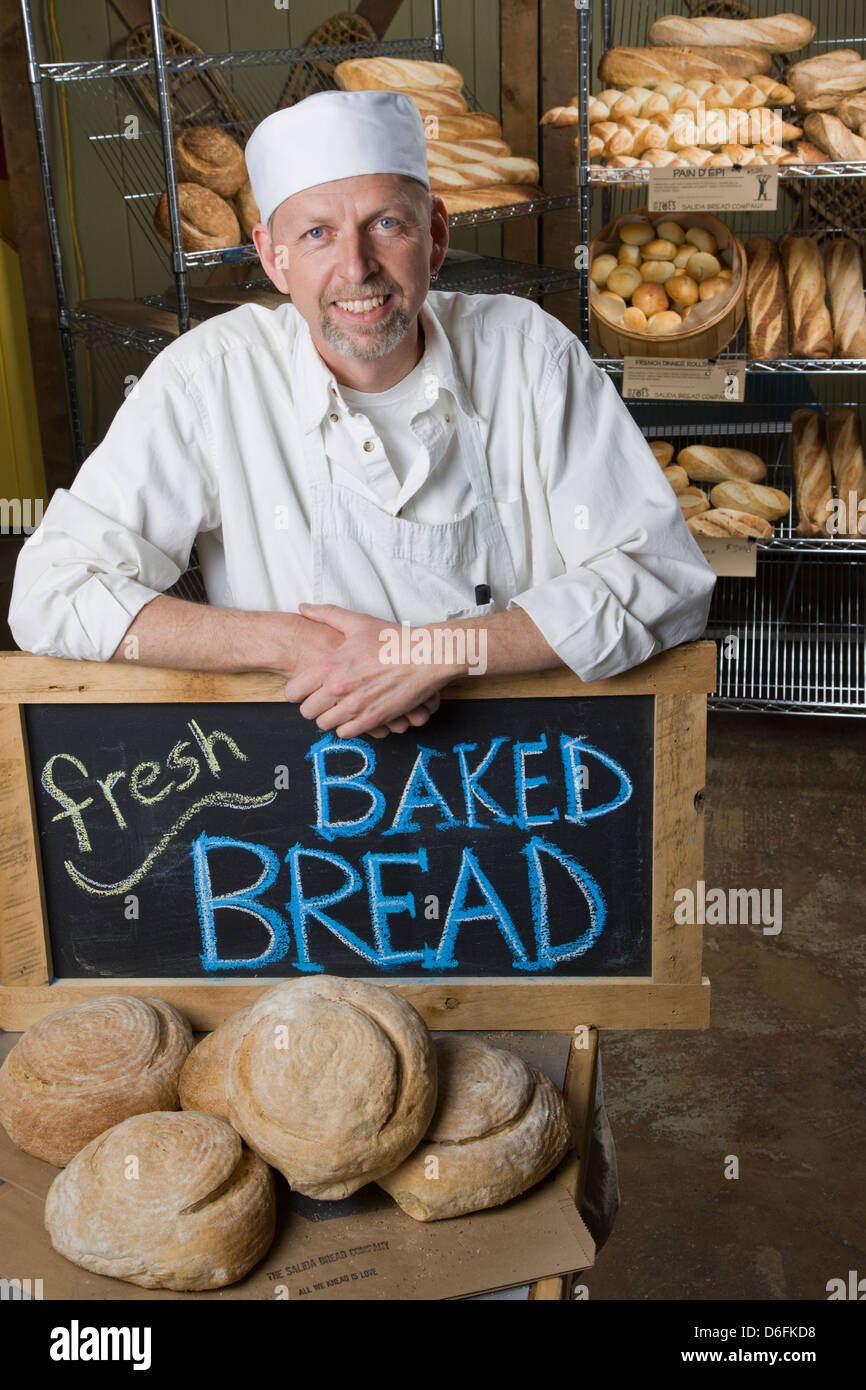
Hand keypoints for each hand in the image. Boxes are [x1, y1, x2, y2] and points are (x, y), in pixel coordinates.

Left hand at [283, 604, 459, 737]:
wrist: (425, 657)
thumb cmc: (392, 639)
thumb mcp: (358, 622)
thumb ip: (327, 614)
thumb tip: (304, 607)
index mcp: (330, 665)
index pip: (293, 691)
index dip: (298, 690)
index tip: (306, 688)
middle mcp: (338, 688)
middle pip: (307, 712)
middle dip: (314, 706)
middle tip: (325, 699)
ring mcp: (355, 706)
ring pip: (325, 725)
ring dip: (331, 717)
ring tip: (341, 706)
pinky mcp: (372, 719)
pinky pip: (346, 733)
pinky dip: (348, 727)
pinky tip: (355, 714)